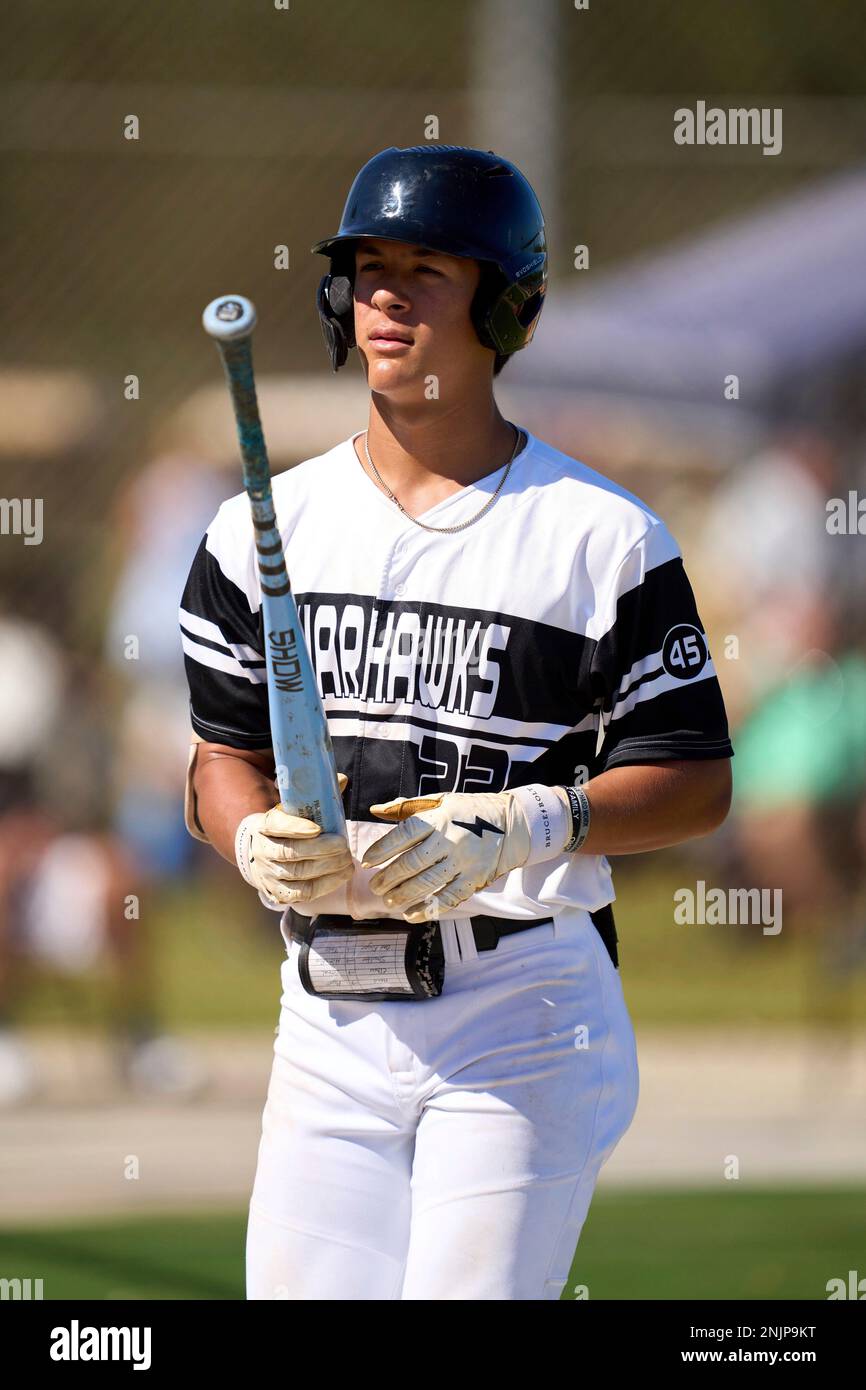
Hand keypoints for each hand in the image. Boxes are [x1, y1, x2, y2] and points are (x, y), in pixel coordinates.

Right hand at [235, 773, 353, 905]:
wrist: (260, 855)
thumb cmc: (286, 828)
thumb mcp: (293, 810)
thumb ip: (316, 797)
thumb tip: (342, 779)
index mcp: (265, 824)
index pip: (277, 825)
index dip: (296, 827)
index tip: (317, 828)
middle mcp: (262, 850)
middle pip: (290, 853)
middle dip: (320, 850)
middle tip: (343, 845)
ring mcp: (268, 874)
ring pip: (298, 874)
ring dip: (327, 868)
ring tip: (347, 860)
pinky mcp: (278, 893)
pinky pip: (302, 894)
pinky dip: (325, 885)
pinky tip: (341, 875)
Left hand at [361, 786, 569, 922]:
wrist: (515, 824)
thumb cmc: (472, 811)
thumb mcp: (442, 801)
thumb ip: (407, 807)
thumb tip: (375, 811)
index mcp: (439, 819)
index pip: (403, 835)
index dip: (381, 849)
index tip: (366, 861)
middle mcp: (450, 841)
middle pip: (412, 863)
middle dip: (388, 877)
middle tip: (375, 886)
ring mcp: (463, 862)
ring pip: (427, 883)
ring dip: (404, 895)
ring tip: (388, 900)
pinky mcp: (475, 879)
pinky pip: (448, 899)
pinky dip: (428, 909)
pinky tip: (411, 914)